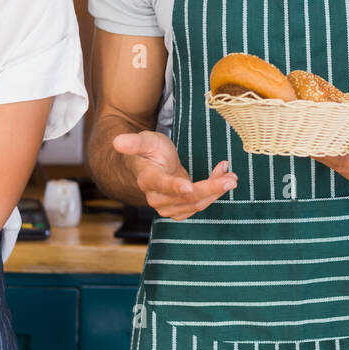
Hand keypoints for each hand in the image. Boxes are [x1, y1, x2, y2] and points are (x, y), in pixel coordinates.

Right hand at [112, 129, 236, 220]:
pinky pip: (200, 204)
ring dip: (216, 191)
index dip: (174, 187)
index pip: (161, 185)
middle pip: (186, 197)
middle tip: (231, 178)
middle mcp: (156, 197)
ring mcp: (168, 206)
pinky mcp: (180, 209)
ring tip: (231, 176)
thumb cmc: (150, 150)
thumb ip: (134, 142)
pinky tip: (223, 177)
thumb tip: (117, 141)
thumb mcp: (145, 140)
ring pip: (196, 204)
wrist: (154, 165)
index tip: (188, 186)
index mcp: (147, 179)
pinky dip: (214, 193)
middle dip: (210, 188)